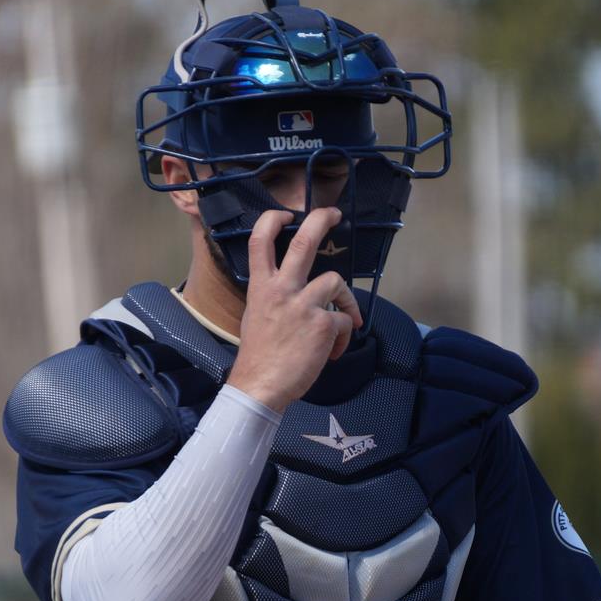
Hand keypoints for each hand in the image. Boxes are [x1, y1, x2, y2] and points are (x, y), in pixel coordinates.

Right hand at [226, 206, 362, 411]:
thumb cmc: (258, 357)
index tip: (286, 214)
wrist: (260, 386)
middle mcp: (281, 290)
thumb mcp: (255, 317)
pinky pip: (344, 321)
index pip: (260, 241)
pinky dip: (343, 336)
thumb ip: (272, 299)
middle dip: (321, 220)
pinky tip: (333, 351)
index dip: (273, 220)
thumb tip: (290, 296)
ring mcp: (303, 305)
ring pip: (335, 281)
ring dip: (346, 300)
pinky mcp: (323, 325)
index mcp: (260, 287)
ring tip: (346, 318)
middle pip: (304, 242)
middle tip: (334, 214)